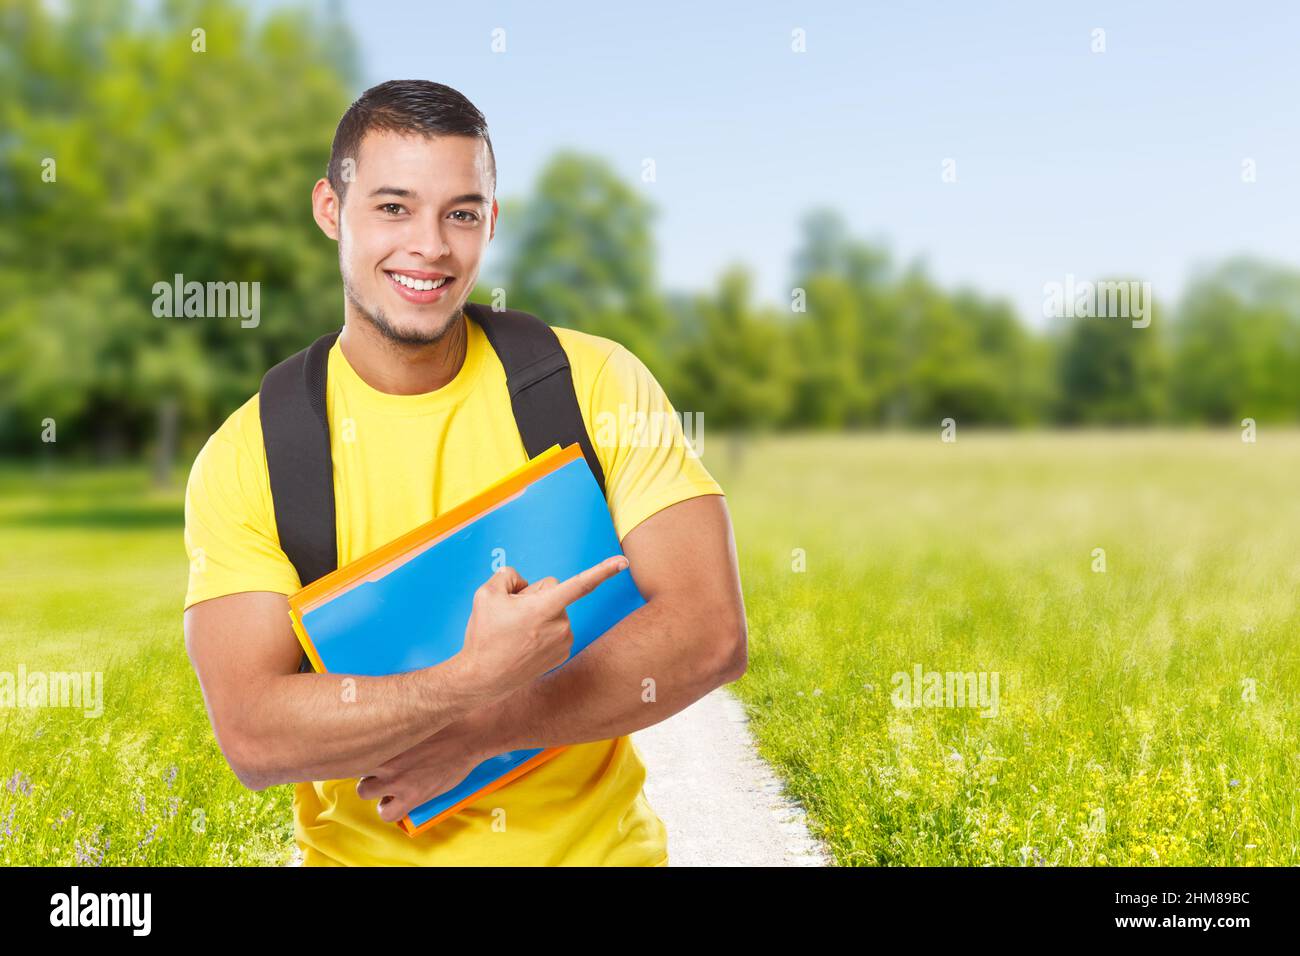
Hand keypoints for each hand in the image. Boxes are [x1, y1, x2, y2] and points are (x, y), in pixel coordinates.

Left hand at [356, 720, 487, 823]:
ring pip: (363, 791)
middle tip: (378, 765)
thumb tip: (379, 718)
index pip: (352, 745)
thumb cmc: (446, 722)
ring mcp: (397, 779)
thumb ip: (393, 723)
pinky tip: (398, 801)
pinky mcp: (412, 796)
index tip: (359, 750)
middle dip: (364, 766)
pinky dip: (389, 809)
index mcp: (384, 735)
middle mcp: (386, 757)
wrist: (470, 736)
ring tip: (388, 783)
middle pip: (353, 767)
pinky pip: (386, 813)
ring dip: (374, 788)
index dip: (354, 749)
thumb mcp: (413, 717)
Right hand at [455, 554, 628, 699]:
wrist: (482, 679)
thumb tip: (524, 583)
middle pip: (552, 590)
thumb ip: (508, 575)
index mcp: (545, 608)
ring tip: (516, 632)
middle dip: (534, 595)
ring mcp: (564, 641)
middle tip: (510, 614)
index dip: (603, 570)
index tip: (623, 562)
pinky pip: (556, 627)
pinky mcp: (563, 653)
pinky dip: (542, 629)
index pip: (580, 584)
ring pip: (554, 610)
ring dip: (538, 613)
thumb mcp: (486, 594)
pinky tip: (524, 642)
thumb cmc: (484, 636)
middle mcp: (561, 625)